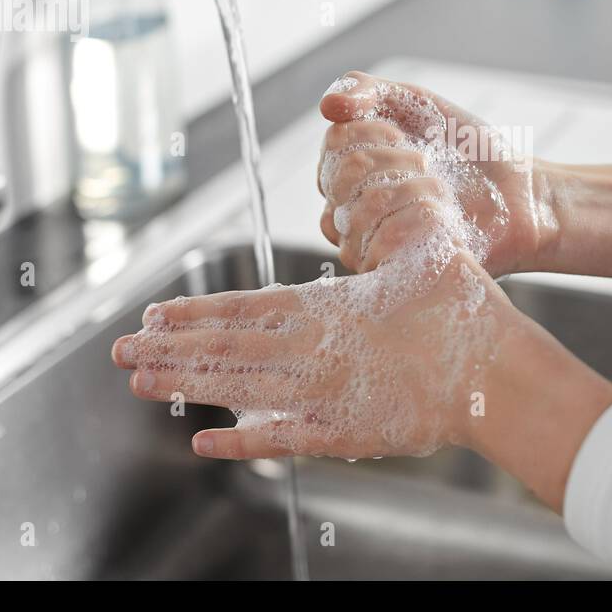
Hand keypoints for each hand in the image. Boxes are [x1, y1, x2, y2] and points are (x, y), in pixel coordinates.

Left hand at [112, 243, 611, 508]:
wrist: (491, 367)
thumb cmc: (461, 303)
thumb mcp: (423, 242)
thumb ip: (391, 216)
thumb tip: (379, 168)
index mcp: (324, 304)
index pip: (243, 307)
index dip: (195, 312)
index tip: (153, 316)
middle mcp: (309, 347)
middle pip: (226, 348)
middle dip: (169, 350)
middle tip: (119, 354)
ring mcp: (320, 392)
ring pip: (238, 389)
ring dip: (186, 385)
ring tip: (138, 384)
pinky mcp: (340, 432)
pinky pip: (280, 439)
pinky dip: (240, 443)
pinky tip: (201, 443)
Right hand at [317, 71, 552, 277]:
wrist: (521, 194)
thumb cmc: (469, 151)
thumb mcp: (418, 104)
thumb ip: (369, 91)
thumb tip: (327, 106)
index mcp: (349, 170)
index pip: (333, 144)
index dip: (372, 130)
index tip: (408, 135)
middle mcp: (349, 211)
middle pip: (339, 178)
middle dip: (391, 159)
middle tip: (427, 162)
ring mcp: (370, 247)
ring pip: (356, 214)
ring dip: (408, 189)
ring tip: (440, 191)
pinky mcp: (395, 274)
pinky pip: (382, 245)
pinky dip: (417, 219)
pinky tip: (443, 216)